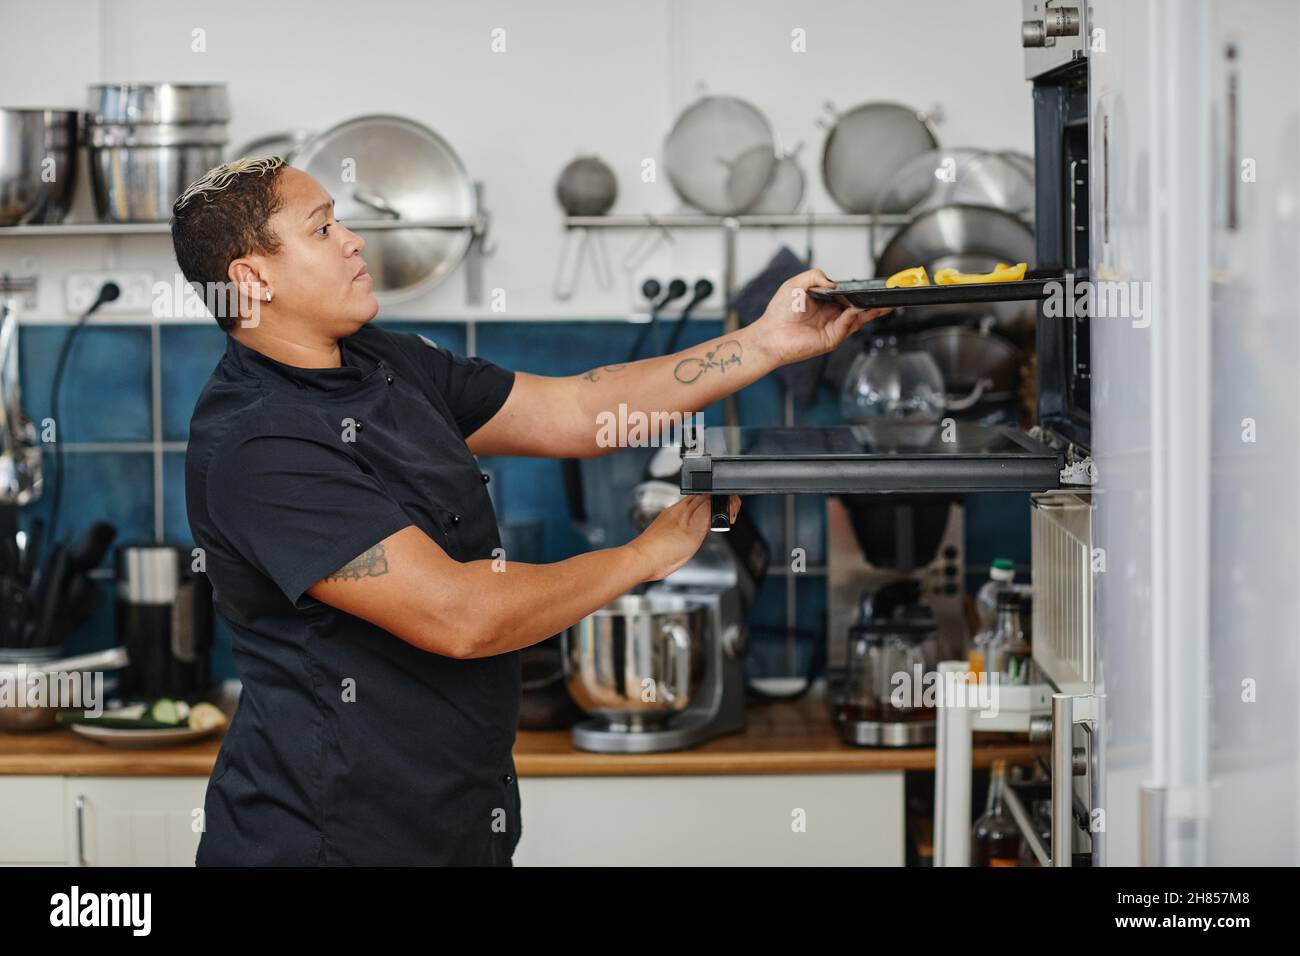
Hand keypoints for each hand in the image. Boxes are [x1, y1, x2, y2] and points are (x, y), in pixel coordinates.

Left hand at [630, 494, 740, 580]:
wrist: (644, 561)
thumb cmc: (663, 547)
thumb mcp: (694, 529)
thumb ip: (707, 513)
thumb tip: (718, 502)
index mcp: (686, 506)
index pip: (710, 494)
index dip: (724, 500)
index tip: (732, 510)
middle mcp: (679, 511)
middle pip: (704, 500)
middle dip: (719, 505)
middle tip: (729, 516)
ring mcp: (674, 521)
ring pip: (697, 510)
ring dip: (710, 514)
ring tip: (717, 524)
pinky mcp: (671, 532)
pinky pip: (689, 522)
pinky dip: (699, 524)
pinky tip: (700, 532)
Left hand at [751, 268, 890, 366]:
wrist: (771, 334)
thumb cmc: (779, 312)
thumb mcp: (795, 283)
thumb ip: (815, 276)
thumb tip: (833, 283)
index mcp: (823, 302)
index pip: (847, 296)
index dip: (859, 292)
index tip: (871, 286)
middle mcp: (831, 315)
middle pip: (858, 308)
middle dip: (873, 302)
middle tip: (886, 294)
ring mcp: (833, 327)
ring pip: (858, 318)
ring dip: (872, 310)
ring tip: (884, 302)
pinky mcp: (832, 338)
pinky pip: (848, 325)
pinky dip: (855, 316)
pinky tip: (857, 308)